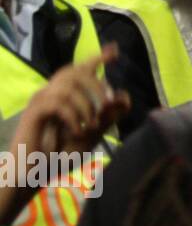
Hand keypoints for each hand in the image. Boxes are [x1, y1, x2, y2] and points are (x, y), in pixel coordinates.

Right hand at [12, 46, 128, 156]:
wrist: (34, 174)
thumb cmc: (61, 155)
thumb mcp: (92, 135)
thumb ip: (108, 117)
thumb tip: (124, 96)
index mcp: (65, 96)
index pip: (80, 70)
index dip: (97, 58)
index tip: (114, 50)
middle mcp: (52, 94)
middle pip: (75, 72)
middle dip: (97, 85)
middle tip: (107, 105)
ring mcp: (40, 101)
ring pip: (68, 87)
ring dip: (86, 106)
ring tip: (90, 126)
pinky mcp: (33, 112)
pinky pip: (57, 103)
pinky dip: (73, 116)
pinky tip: (77, 131)